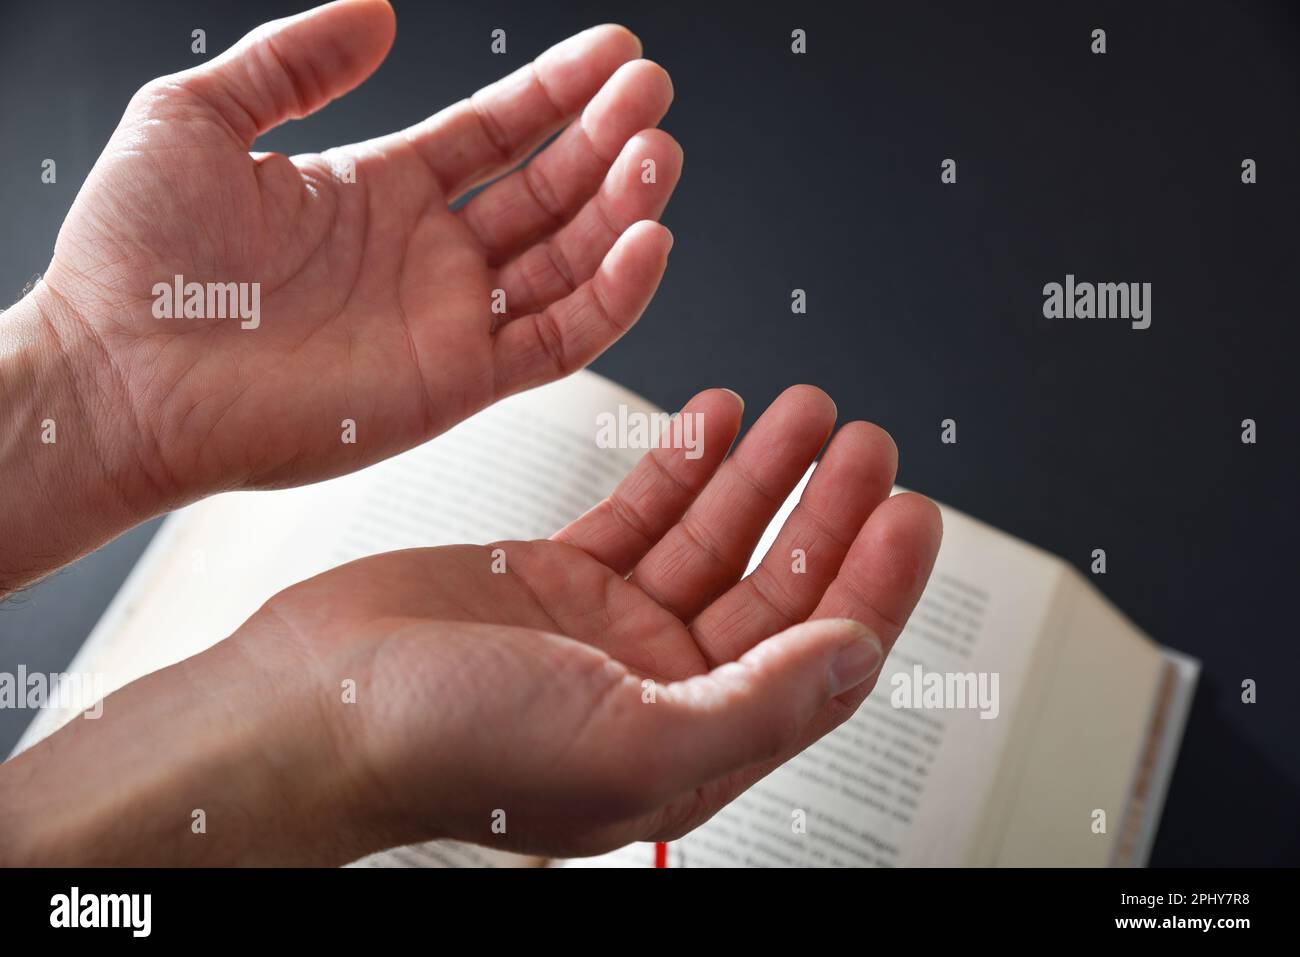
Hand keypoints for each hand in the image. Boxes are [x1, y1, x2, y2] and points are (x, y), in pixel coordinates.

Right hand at [0, 387, 940, 863]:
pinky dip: (682, 463)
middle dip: (828, 509)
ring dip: (763, 472)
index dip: (875, 584)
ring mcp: (608, 626)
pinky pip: (643, 510)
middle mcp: (660, 684)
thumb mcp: (624, 739)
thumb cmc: (444, 748)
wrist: (308, 706)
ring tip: (805, 407)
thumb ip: (757, 704)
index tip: (913, 510)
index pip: (819, 657)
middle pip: (777, 584)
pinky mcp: (558, 576)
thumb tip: (858, 659)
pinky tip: (716, 420)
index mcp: (692, 739)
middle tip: (867, 441)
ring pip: (715, 536)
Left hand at [2, 1, 677, 588]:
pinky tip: (644, 243)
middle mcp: (426, 255)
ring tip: (656, 154)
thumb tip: (376, 8)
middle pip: (547, 189)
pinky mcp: (457, 383)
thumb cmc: (134, 258)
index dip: (556, 90)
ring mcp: (447, 319)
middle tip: (651, 95)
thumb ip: (294, 58)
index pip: (495, 131)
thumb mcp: (197, 115)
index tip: (613, 54)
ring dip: (621, 207)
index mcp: (378, 190)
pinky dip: (611, 298)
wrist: (114, 378)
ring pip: (568, 260)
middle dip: (605, 139)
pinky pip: (559, 340)